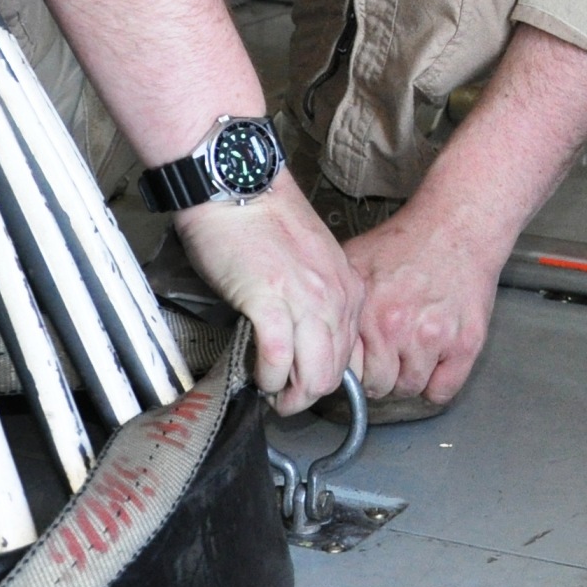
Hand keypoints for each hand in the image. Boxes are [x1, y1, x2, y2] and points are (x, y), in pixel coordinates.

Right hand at [174, 181, 363, 414]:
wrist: (237, 186)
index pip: (349, 351)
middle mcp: (334, 295)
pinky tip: (257, 376)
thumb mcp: (309, 258)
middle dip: (308, 396)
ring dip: (289, 395)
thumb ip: (315, 294)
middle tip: (284, 400)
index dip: (324, 373)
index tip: (303, 379)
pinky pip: (278, 361)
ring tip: (270, 394)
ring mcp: (305, 300)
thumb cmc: (261, 217)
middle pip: (334, 371)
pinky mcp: (270, 302)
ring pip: (313, 375)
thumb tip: (301, 334)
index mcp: (346, 284)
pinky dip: (268, 378)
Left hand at [342, 197, 506, 407]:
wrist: (457, 225)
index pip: (348, 370)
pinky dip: (437, 383)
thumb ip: (339, 302)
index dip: (354, 366)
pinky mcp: (465, 344)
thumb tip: (320, 335)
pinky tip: (434, 361)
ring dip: (409, 376)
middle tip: (390, 354)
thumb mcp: (354, 261)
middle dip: (382, 374)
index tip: (361, 360)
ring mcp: (432, 338)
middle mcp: (396, 328)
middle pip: (378, 386)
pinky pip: (441, 392)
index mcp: (366, 312)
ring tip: (413, 350)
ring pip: (410, 389)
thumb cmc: (406, 242)